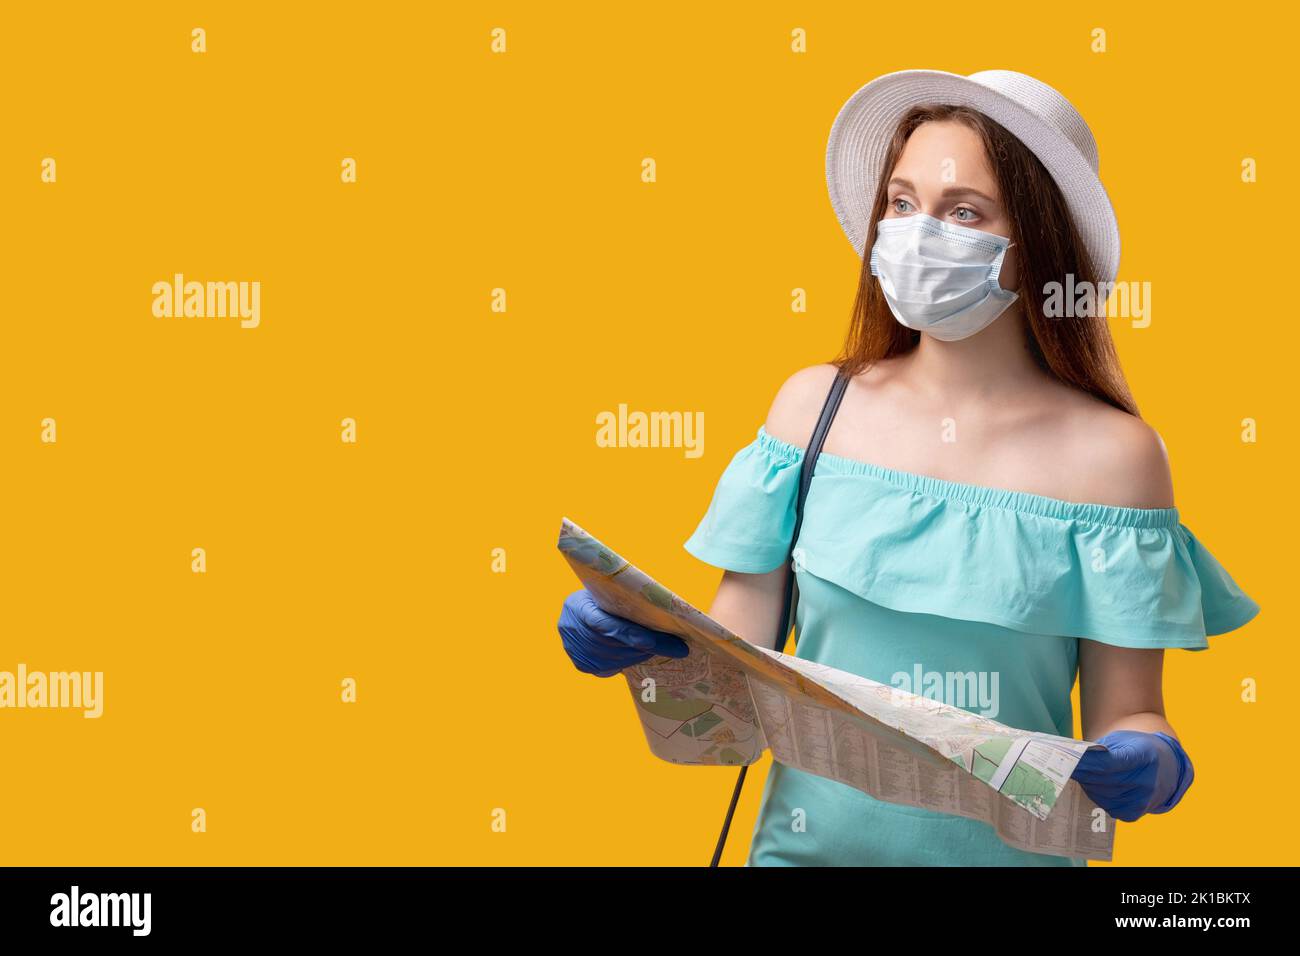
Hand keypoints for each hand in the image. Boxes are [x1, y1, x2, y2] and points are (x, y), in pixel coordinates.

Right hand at [557, 589, 689, 676]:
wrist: (578, 610)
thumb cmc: (602, 595)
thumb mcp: (609, 591)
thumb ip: (626, 600)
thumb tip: (661, 611)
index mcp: (577, 606)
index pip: (604, 624)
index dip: (629, 635)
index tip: (652, 642)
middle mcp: (571, 629)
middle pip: (614, 645)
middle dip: (645, 647)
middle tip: (674, 647)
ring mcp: (573, 650)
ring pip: (615, 660)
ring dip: (639, 656)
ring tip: (658, 649)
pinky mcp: (581, 664)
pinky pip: (609, 669)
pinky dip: (627, 662)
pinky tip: (640, 655)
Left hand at [1071, 730, 1193, 821]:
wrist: (1164, 766)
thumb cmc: (1135, 748)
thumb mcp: (1121, 740)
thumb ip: (1100, 749)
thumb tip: (1072, 758)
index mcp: (1145, 756)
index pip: (1109, 763)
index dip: (1085, 762)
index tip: (1066, 757)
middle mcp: (1147, 780)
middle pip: (1101, 780)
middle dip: (1080, 772)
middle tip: (1061, 765)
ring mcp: (1143, 800)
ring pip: (1100, 794)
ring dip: (1086, 783)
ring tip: (1080, 773)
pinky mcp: (1135, 813)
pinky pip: (1106, 806)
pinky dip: (1096, 795)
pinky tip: (1095, 785)